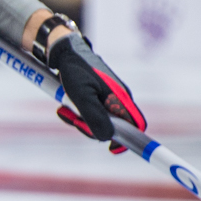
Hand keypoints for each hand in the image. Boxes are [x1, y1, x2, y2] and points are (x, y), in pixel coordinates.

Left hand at [49, 34, 145, 152]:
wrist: (64, 51)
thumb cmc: (75, 70)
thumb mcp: (82, 95)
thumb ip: (94, 116)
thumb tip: (107, 138)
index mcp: (121, 98)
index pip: (136, 125)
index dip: (128, 140)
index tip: (112, 149)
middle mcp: (119, 100)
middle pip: (113, 128)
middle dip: (91, 129)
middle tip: (73, 120)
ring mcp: (108, 99)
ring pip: (99, 122)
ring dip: (80, 121)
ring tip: (64, 110)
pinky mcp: (97, 98)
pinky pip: (90, 114)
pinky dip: (77, 115)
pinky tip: (64, 108)